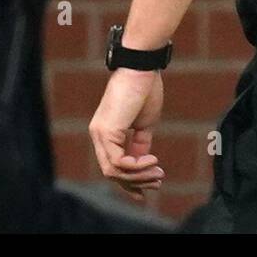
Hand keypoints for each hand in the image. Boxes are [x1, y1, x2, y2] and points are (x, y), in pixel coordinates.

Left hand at [89, 68, 164, 201]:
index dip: (130, 181)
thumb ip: (140, 144)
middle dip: (137, 182)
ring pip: (114, 171)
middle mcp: (98, 135)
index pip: (112, 165)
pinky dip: (136, 166)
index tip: (150, 188)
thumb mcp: (144, 124)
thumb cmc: (145, 90)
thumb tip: (141, 163)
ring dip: (140, 176)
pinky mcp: (107, 131)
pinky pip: (118, 162)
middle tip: (158, 182)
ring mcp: (100, 133)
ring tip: (158, 172)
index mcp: (105, 132)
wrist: (142, 68)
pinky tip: (153, 160)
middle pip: (112, 173)